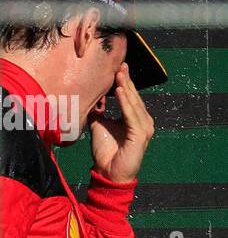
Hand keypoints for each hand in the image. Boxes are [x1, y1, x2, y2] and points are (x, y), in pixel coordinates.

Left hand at [89, 63, 155, 183]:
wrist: (108, 173)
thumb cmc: (105, 152)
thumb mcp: (99, 126)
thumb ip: (98, 112)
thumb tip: (93, 98)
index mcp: (135, 119)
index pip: (130, 97)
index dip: (124, 82)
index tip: (118, 67)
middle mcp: (143, 121)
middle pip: (133, 97)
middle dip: (126, 81)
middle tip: (120, 65)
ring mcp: (144, 128)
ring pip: (133, 104)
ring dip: (126, 88)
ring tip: (119, 74)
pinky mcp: (140, 134)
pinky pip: (131, 115)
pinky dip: (125, 103)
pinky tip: (120, 92)